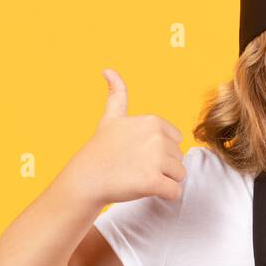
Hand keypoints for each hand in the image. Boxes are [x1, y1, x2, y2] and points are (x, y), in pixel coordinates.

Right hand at [58, 68, 186, 205]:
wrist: (86, 179)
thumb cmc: (101, 150)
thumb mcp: (111, 118)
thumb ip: (117, 94)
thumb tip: (108, 69)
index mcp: (152, 122)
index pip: (176, 141)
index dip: (160, 151)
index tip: (139, 153)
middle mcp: (156, 138)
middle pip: (178, 158)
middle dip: (162, 166)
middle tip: (136, 167)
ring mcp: (155, 160)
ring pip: (179, 176)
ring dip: (163, 181)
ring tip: (139, 177)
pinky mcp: (153, 181)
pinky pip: (175, 192)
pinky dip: (165, 195)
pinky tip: (146, 190)